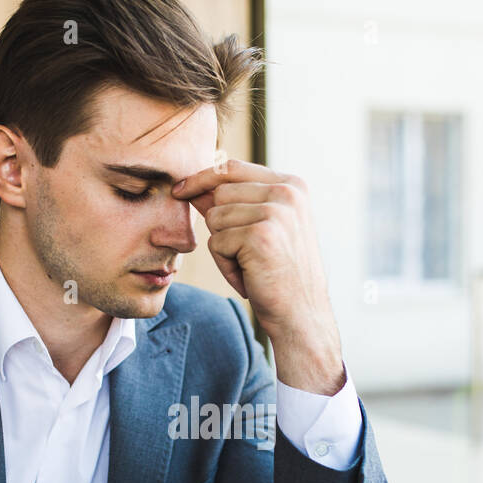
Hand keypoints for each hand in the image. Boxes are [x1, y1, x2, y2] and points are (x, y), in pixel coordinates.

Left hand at [172, 159, 344, 394]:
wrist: (302, 315)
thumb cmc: (281, 274)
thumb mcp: (265, 229)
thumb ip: (236, 204)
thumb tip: (194, 187)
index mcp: (292, 185)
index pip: (233, 167)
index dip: (202, 178)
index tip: (180, 190)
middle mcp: (288, 192)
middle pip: (220, 193)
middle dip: (220, 225)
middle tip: (244, 254)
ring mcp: (276, 212)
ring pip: (216, 218)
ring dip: (223, 248)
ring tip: (250, 266)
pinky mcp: (260, 235)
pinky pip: (216, 242)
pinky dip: (225, 265)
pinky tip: (249, 277)